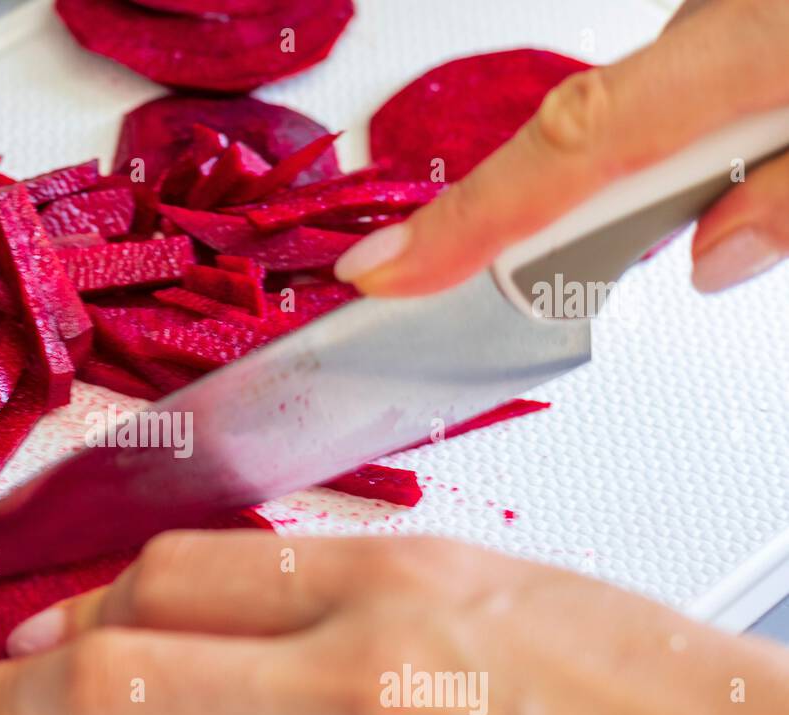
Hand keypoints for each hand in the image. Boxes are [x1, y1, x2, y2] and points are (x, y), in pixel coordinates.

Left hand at [0, 532, 788, 714]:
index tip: (42, 619)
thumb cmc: (625, 673)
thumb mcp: (469, 577)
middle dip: (9, 697)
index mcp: (380, 582)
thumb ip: (324, 581)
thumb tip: (195, 598)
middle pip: (124, 680)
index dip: (85, 597)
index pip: (175, 576)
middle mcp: (353, 688)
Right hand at [335, 0, 788, 295]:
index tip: (380, 273)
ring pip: (656, 113)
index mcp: (747, 50)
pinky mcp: (732, 16)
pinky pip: (694, 82)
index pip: (572, 153)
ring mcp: (723, 11)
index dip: (464, 220)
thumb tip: (711, 259)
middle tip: (581, 251)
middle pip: (599, 134)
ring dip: (680, 171)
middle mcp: (721, 20)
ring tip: (739, 185)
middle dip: (588, 211)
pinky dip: (704, 132)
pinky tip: (761, 143)